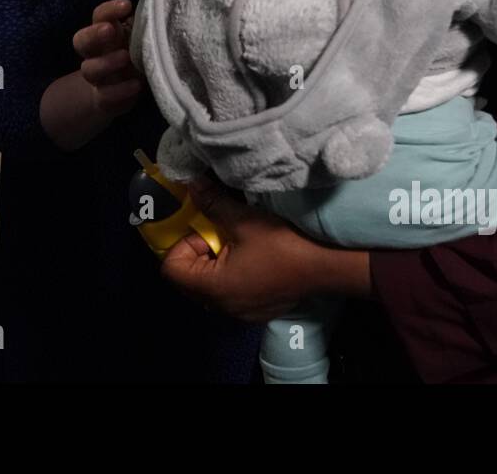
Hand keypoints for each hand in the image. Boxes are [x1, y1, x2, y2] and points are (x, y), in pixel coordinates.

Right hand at [72, 0, 142, 117]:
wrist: (124, 93)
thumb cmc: (136, 56)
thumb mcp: (139, 38)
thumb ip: (143, 25)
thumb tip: (160, 6)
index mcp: (105, 33)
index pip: (99, 16)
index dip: (109, 10)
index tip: (127, 5)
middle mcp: (96, 53)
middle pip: (81, 40)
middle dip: (94, 34)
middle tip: (110, 30)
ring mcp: (98, 77)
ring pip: (89, 69)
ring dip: (106, 63)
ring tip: (126, 58)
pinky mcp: (104, 98)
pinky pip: (105, 96)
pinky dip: (120, 91)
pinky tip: (136, 85)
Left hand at [161, 177, 370, 321]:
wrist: (325, 268)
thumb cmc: (283, 245)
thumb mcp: (244, 220)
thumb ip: (212, 203)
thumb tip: (191, 183)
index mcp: (213, 288)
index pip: (171, 270)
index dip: (182, 245)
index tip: (205, 229)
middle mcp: (221, 307)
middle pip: (188, 280)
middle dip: (198, 252)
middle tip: (220, 232)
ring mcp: (239, 313)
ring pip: (210, 287)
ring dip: (215, 264)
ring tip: (236, 244)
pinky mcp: (255, 311)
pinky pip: (229, 294)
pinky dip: (231, 276)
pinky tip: (252, 259)